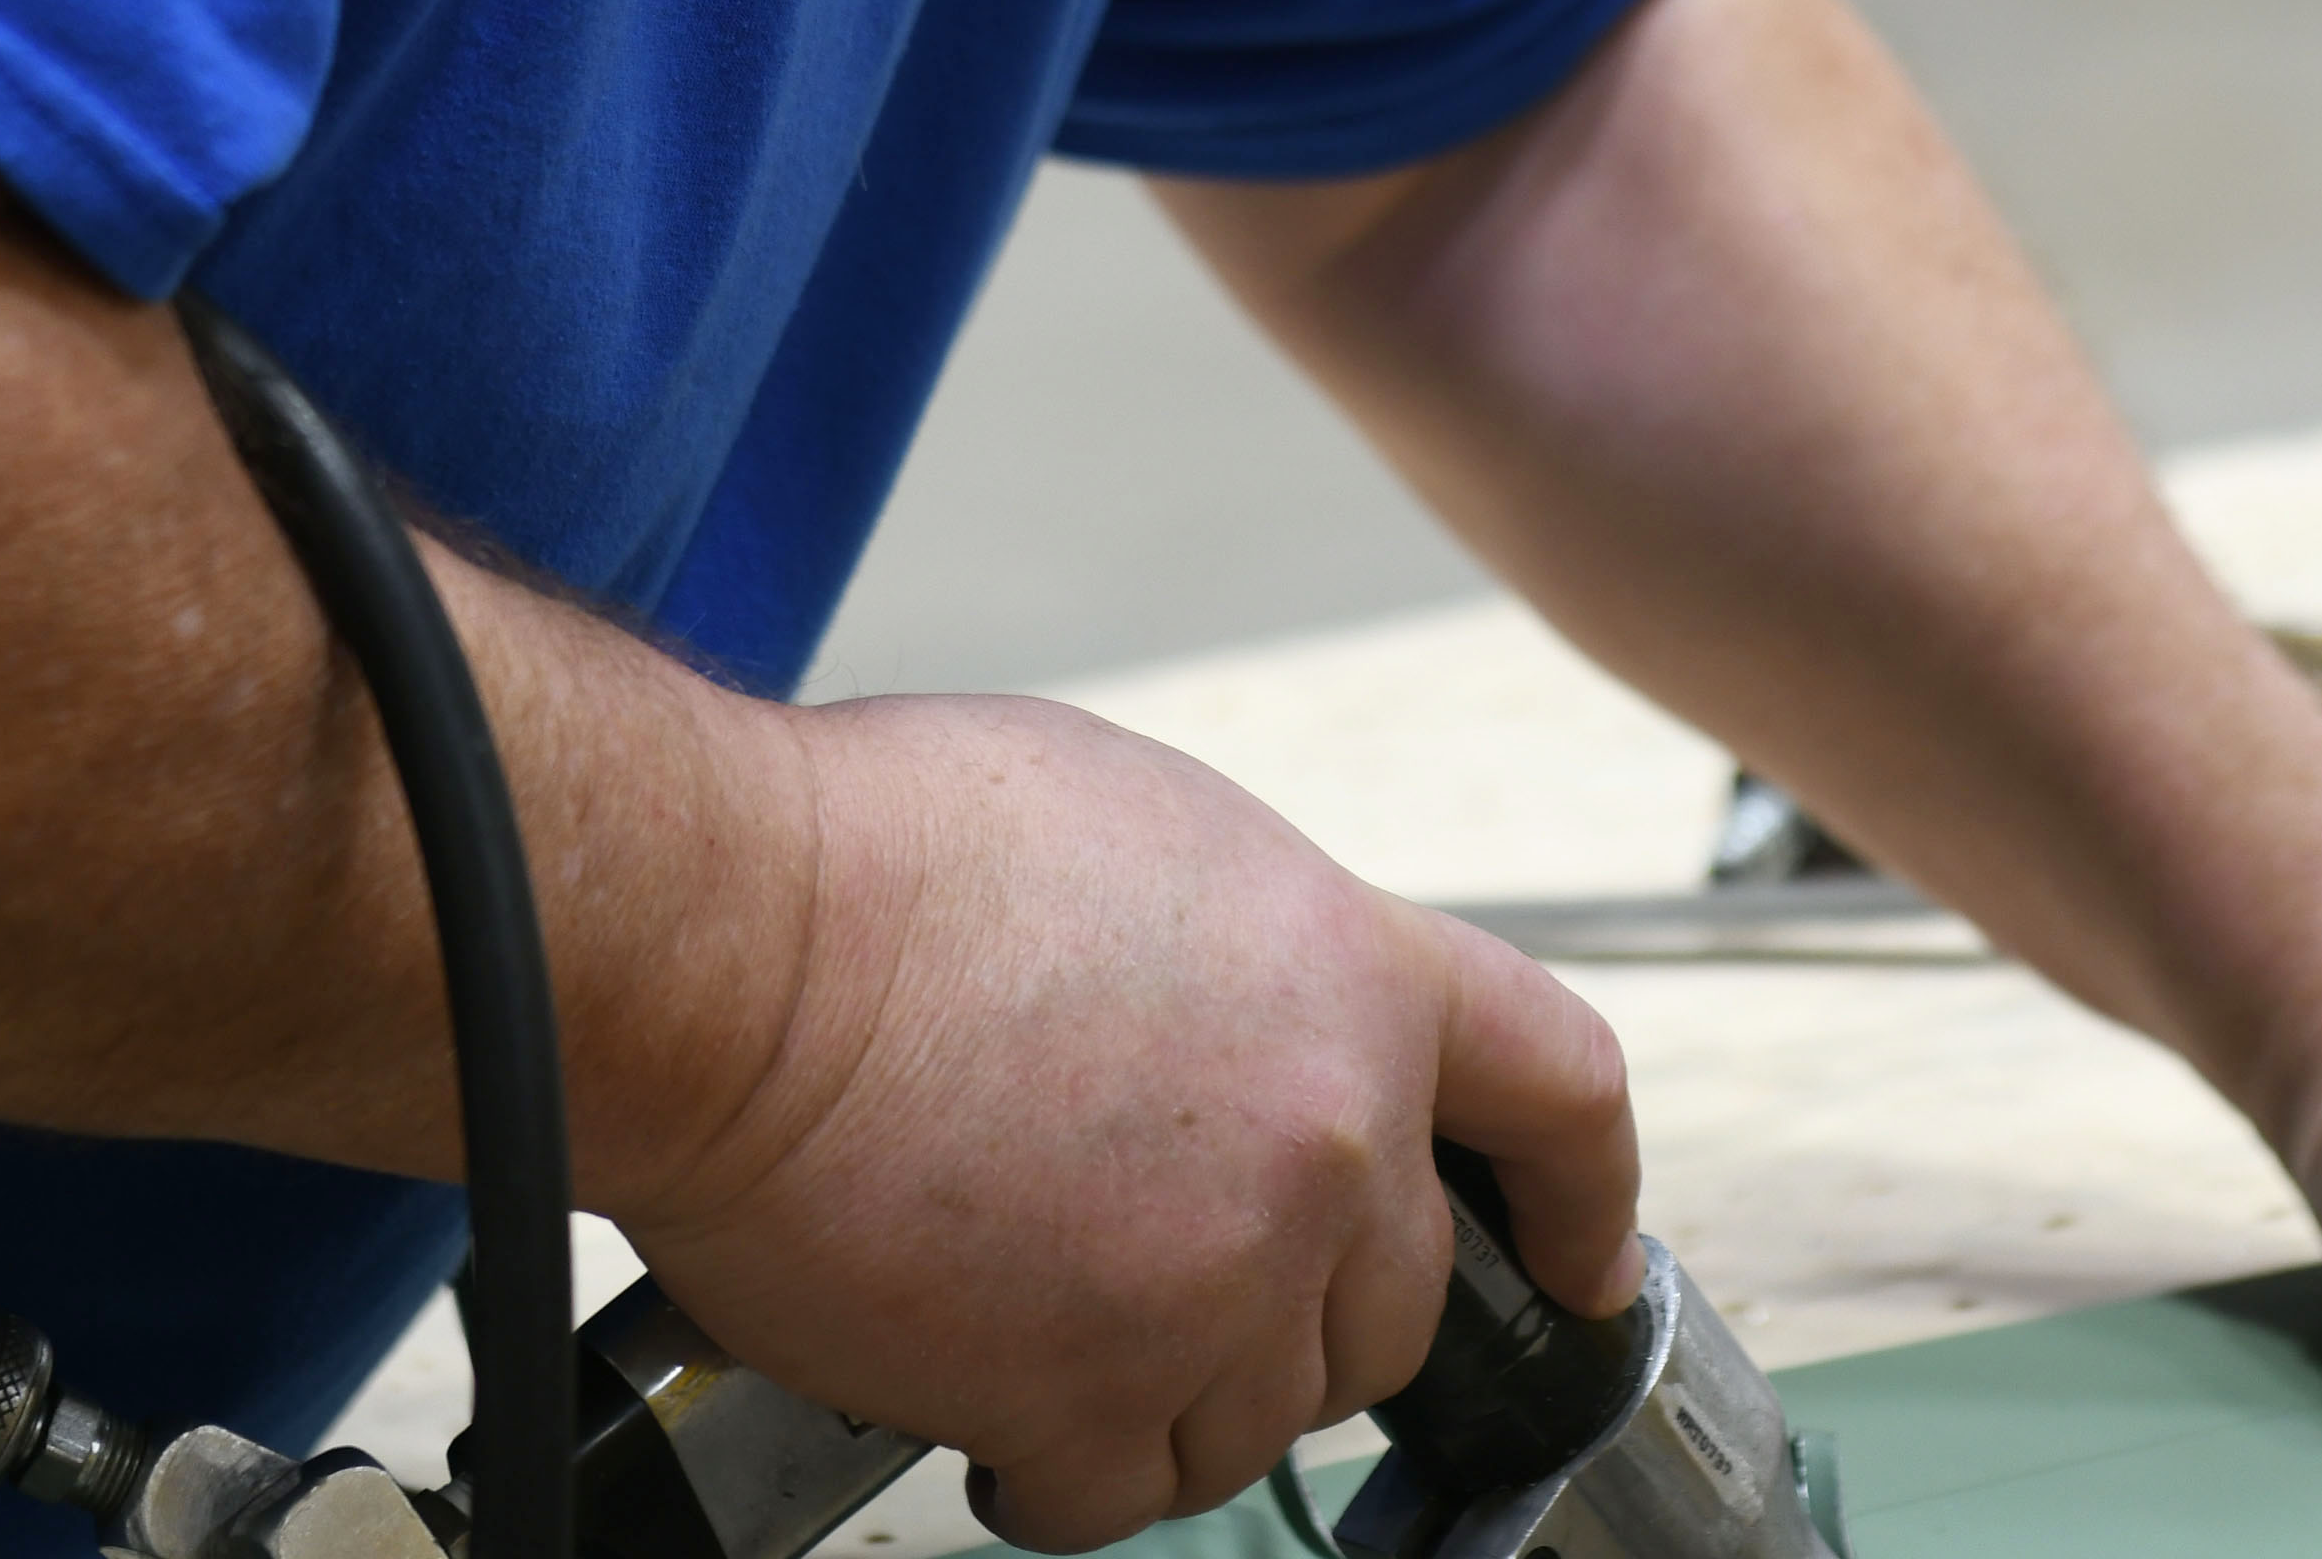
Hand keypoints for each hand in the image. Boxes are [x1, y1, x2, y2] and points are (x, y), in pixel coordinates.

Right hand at [604, 693, 1638, 1550]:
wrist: (736, 953)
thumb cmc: (889, 858)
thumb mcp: (1147, 830)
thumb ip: (1258, 951)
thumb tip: (1250, 1017)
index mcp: (1357, 973)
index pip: (1559, 1093)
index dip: (1585, 1196)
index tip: (1583, 1260)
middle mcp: (1326, 1140)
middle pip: (1394, 1304)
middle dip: (1300, 1305)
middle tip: (1172, 1268)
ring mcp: (1219, 1282)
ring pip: (1260, 1414)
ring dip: (1171, 1389)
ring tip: (1046, 1311)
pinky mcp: (1094, 1398)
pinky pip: (1124, 1496)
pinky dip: (1058, 1469)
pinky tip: (991, 1400)